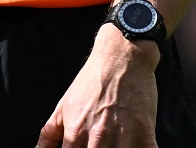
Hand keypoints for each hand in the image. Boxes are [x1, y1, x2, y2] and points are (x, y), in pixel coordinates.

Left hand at [37, 27, 159, 147]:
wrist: (122, 56)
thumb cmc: (92, 81)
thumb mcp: (64, 105)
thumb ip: (50, 133)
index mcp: (75, 134)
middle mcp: (97, 140)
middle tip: (98, 143)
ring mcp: (122, 139)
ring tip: (115, 142)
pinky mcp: (145, 135)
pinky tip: (134, 143)